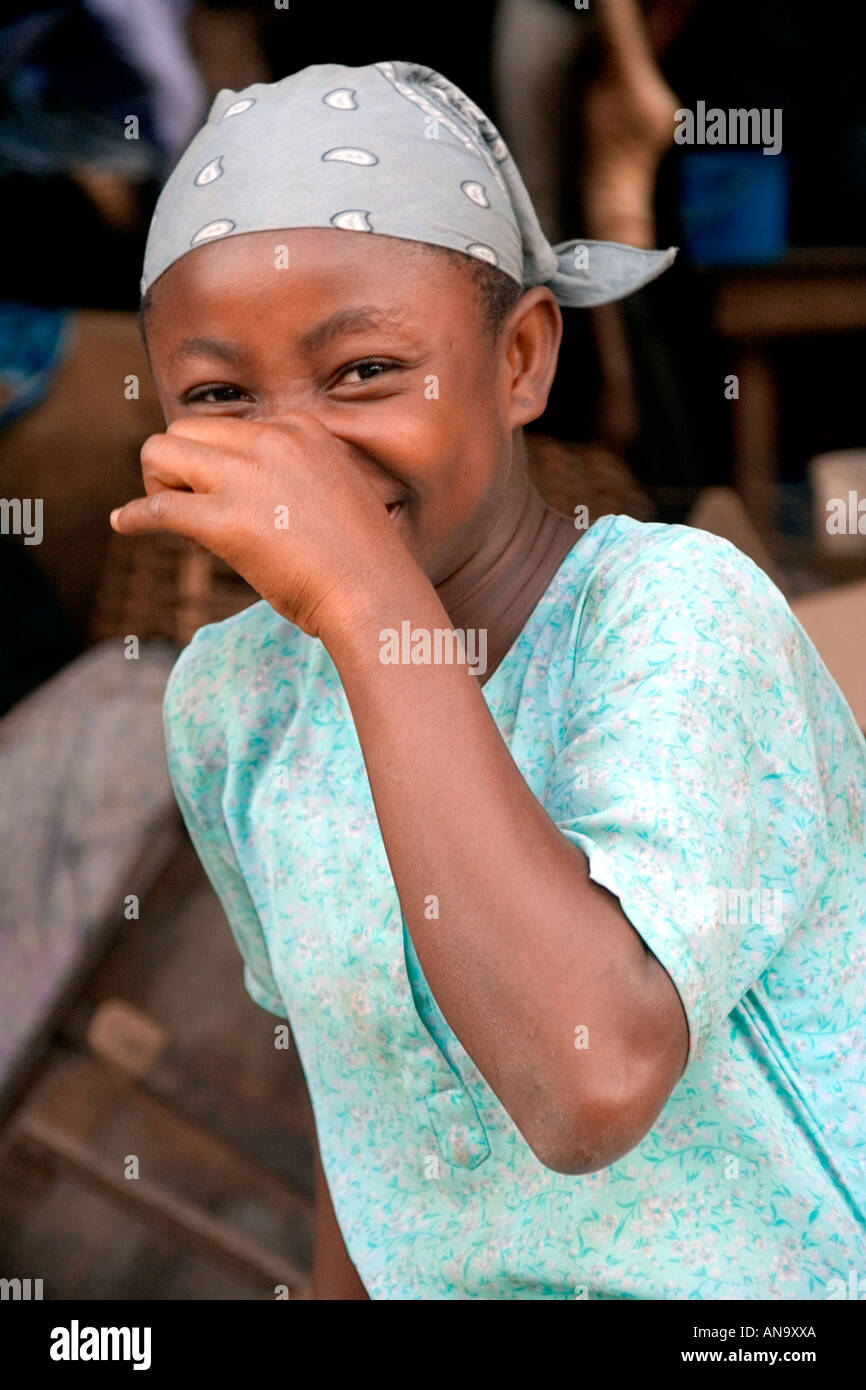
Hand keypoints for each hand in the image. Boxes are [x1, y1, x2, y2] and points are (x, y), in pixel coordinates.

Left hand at [109, 412, 411, 637]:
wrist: (375, 594)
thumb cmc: (362, 560)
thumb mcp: (335, 493)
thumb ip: (298, 477)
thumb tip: (257, 493)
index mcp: (301, 429)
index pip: (232, 428)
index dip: (221, 466)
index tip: (235, 503)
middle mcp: (271, 440)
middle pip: (188, 430)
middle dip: (180, 467)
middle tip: (196, 510)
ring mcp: (245, 477)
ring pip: (160, 452)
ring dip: (159, 485)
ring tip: (182, 523)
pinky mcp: (224, 520)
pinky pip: (157, 506)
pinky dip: (136, 517)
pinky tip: (126, 525)